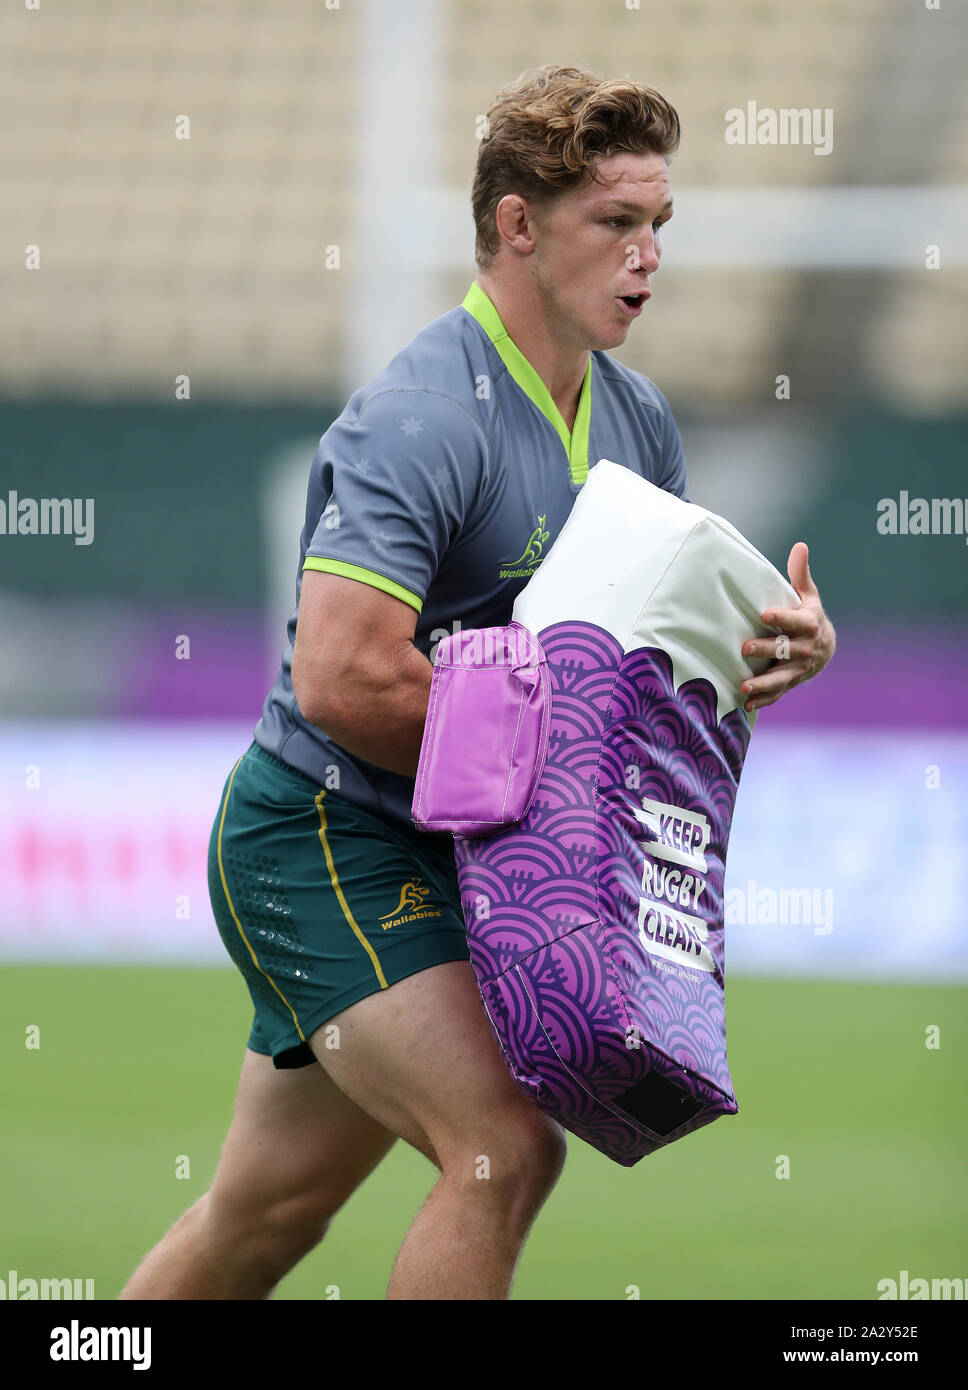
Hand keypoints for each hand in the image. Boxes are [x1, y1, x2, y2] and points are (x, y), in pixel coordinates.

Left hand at [739, 542, 835, 711]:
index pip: (796, 621)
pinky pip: (778, 693)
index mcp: (809, 625)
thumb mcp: (808, 596)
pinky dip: (763, 700)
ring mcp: (798, 669)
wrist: (825, 648)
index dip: (782, 617)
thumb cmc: (809, 616)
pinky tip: (745, 704)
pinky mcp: (790, 682)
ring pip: (781, 677)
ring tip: (743, 687)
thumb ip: (800, 575)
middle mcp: (805, 649)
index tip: (765, 614)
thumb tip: (800, 546)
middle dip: (766, 650)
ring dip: (763, 684)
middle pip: (786, 650)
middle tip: (744, 648)